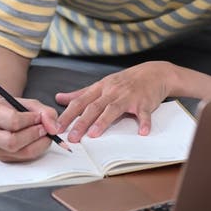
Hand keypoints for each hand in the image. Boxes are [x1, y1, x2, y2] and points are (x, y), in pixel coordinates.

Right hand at [0, 97, 59, 162]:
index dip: (30, 120)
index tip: (40, 116)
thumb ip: (43, 111)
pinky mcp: (1, 158)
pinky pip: (22, 159)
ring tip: (45, 134)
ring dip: (38, 144)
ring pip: (19, 153)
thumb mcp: (26, 102)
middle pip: (13, 142)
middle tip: (45, 128)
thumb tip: (54, 127)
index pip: (12, 121)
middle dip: (34, 135)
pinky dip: (36, 150)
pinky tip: (39, 140)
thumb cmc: (9, 106)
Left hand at [54, 61, 171, 142]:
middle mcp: (113, 91)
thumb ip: (81, 93)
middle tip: (72, 137)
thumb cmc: (126, 81)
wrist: (153, 73)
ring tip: (93, 134)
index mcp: (101, 88)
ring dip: (103, 121)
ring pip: (113, 109)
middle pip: (94, 106)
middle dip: (81, 122)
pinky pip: (144, 113)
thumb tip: (59, 98)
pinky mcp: (145, 102)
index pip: (81, 101)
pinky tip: (142, 132)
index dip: (68, 114)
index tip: (56, 127)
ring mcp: (129, 96)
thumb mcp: (102, 84)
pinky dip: (144, 122)